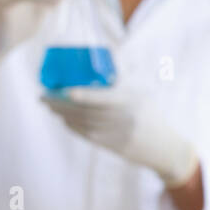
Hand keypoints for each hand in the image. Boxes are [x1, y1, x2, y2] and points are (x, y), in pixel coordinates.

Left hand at [42, 85, 198, 186]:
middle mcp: (124, 119)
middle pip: (87, 111)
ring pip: (83, 123)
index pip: (104, 98)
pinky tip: (63, 119)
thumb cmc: (150, 115)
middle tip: (45, 95)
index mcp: (132, 102)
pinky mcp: (111, 147)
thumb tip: (102, 62)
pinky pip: (86, 135)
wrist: (164, 148)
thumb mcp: (141, 95)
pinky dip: (72, 126)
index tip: (65, 90)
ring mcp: (117, 135)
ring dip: (63, 114)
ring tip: (49, 105)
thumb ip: (121, 83)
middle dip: (62, 103)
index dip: (83, 95)